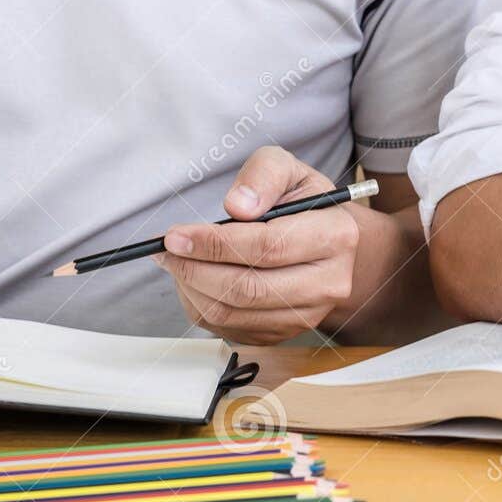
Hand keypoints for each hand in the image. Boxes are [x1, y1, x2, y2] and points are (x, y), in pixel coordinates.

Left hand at [158, 147, 358, 344]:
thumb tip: (237, 206)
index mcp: (334, 236)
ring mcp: (307, 314)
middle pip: (248, 289)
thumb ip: (262, 176)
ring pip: (233, 314)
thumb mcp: (286, 169)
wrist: (325, 240)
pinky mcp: (283, 333)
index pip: (268, 247)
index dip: (215, 244)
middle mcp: (328, 283)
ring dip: (191, 289)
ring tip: (176, 261)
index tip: (176, 235)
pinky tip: (194, 280)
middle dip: (195, 269)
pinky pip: (228, 329)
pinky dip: (200, 305)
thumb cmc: (302, 202)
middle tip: (166, 250)